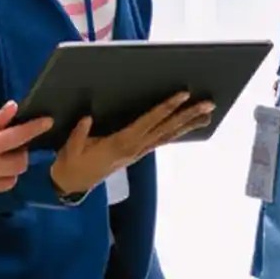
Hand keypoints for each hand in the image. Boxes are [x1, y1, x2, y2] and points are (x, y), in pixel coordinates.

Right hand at [0, 101, 52, 197]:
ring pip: (11, 180)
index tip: (48, 121)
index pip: (18, 137)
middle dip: (24, 150)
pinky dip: (1, 178)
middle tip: (17, 140)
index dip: (35, 128)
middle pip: (20, 163)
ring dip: (14, 167)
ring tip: (5, 155)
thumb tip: (12, 109)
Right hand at [50, 92, 213, 195]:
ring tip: (208, 113)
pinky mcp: (138, 153)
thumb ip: (80, 134)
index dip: (166, 108)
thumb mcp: (71, 148)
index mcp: (121, 143)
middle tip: (208, 103)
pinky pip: (162, 140)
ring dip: (188, 123)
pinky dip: (177, 132)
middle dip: (188, 115)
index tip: (182, 95)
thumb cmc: (72, 163)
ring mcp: (139, 152)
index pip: (148, 121)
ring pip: (168, 135)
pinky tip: (188, 125)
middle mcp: (136, 148)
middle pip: (166, 128)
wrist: (72, 184)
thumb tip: (87, 117)